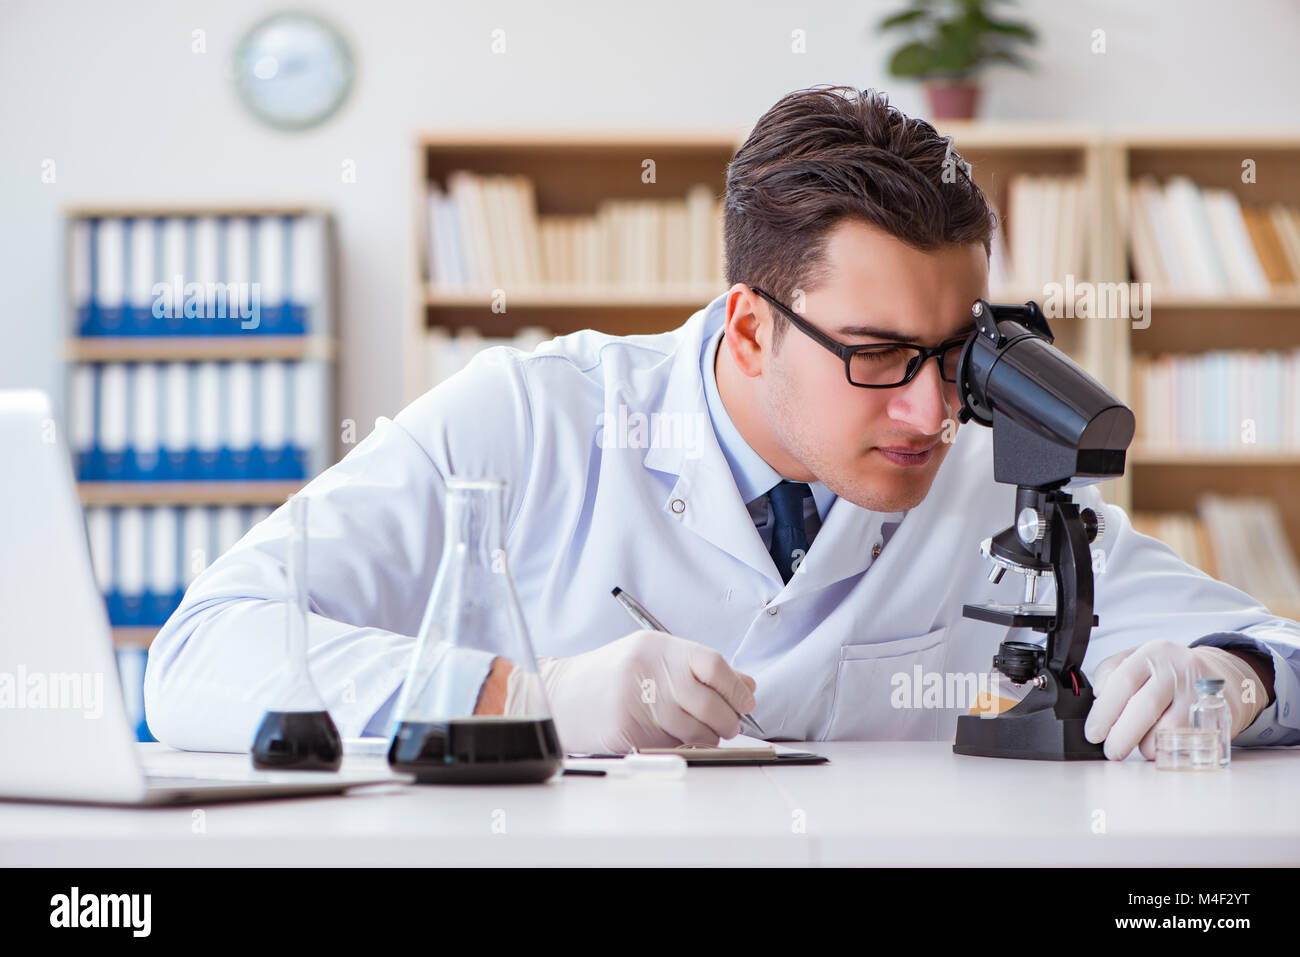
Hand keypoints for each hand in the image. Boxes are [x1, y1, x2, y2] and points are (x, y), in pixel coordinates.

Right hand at [502, 630, 756, 753]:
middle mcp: (645, 669)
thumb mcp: (653, 658)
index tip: (746, 702)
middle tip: (730, 726)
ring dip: (708, 737)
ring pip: (691, 728)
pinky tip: (676, 739)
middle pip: (706, 700)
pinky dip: (682, 747)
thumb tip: (746, 686)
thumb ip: (699, 668)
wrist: (560, 695)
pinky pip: (668, 745)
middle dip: (727, 719)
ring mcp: (632, 700)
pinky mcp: (623, 729)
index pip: (711, 663)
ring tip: (705, 735)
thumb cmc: (611, 677)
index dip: (735, 687)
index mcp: (656, 646)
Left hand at [1083, 641, 1267, 760]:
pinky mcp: (1218, 717)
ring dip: (1147, 745)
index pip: (1122, 682)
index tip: (1093, 733)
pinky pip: (1188, 742)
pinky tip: (1162, 745)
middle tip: (1111, 750)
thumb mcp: (1136, 659)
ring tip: (1140, 743)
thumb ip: (1110, 674)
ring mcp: (1200, 693)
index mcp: (1152, 653)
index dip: (1104, 711)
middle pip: (1145, 707)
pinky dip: (1170, 750)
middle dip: (1122, 735)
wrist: (1221, 674)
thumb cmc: (1167, 671)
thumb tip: (1098, 702)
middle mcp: (1179, 670)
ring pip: (1168, 729)